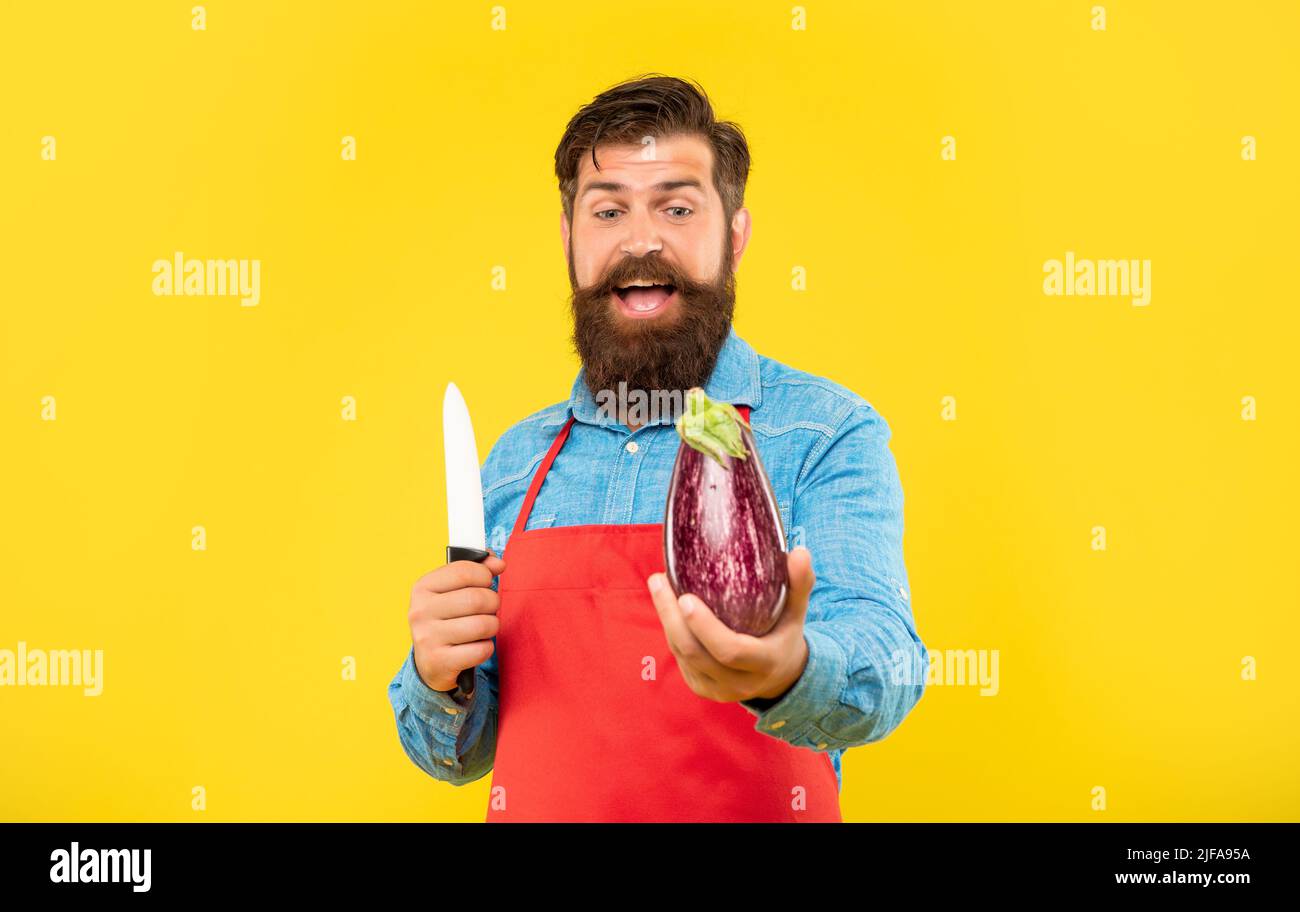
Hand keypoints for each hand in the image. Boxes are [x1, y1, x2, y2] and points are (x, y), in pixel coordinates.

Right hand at [408, 550, 504, 692]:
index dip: (485, 575)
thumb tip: (498, 563)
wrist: (430, 663)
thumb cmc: (447, 620)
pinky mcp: (439, 662)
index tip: (486, 583)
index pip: (464, 571)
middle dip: (493, 603)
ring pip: (482, 625)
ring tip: (484, 628)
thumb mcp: (454, 592)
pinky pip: (481, 650)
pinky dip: (486, 648)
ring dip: (492, 626)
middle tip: (490, 609)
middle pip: (476, 599)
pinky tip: (476, 646)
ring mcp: (427, 638)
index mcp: (422, 588)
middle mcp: (420, 611)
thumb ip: (477, 571)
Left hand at [646, 546, 814, 703]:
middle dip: (671, 617)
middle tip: (660, 581)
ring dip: (666, 620)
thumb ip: (799, 584)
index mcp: (763, 664)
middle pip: (695, 653)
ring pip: (682, 656)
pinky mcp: (702, 688)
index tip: (686, 597)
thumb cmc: (784, 636)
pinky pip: (680, 660)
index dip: (705, 627)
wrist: (780, 677)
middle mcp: (739, 683)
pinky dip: (671, 632)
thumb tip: (800, 552)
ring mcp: (717, 689)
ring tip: (659, 584)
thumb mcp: (796, 613)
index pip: (730, 650)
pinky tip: (666, 605)